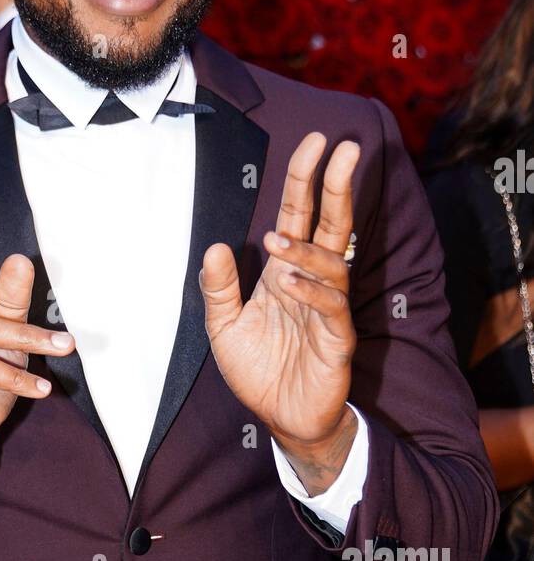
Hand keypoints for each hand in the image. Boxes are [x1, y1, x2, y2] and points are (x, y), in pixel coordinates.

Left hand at [200, 131, 359, 458]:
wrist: (281, 418)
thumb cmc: (259, 370)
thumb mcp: (224, 326)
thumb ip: (219, 288)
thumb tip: (216, 246)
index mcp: (286, 271)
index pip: (299, 215)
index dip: (306, 179)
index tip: (316, 142)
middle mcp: (311, 283)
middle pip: (330, 224)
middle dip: (336, 186)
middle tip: (342, 149)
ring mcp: (327, 310)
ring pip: (331, 265)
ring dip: (306, 248)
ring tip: (277, 239)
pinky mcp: (336, 340)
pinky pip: (330, 308)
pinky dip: (311, 291)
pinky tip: (291, 283)